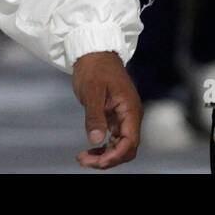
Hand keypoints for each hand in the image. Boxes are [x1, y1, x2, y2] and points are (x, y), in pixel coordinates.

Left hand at [72, 51, 141, 168]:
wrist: (95, 53)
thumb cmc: (94, 68)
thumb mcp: (92, 92)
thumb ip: (94, 116)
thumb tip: (96, 140)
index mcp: (130, 108)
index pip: (130, 141)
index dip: (115, 155)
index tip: (96, 161)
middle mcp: (131, 115)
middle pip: (128, 148)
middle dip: (109, 159)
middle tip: (84, 161)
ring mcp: (124, 117)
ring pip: (121, 146)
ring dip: (105, 156)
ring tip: (83, 158)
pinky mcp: (116, 117)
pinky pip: (114, 139)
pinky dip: (103, 148)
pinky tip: (89, 150)